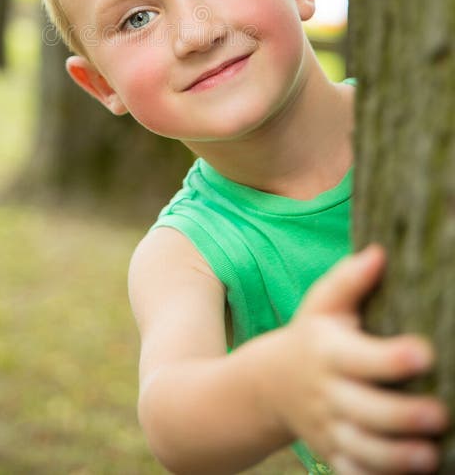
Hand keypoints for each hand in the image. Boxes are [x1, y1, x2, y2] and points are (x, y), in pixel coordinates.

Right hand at [270, 245, 448, 473]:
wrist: (269, 384)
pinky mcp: (331, 454)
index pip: (360, 357)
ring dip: (395, 458)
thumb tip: (379, 253)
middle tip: (441, 414)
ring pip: (361, 449)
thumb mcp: (322, 304)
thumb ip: (349, 280)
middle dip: (402, 416)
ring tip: (429, 455)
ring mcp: (327, 428)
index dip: (391, 357)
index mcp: (327, 352)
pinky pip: (351, 473)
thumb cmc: (311, 336)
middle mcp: (326, 392)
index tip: (425, 352)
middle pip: (364, 410)